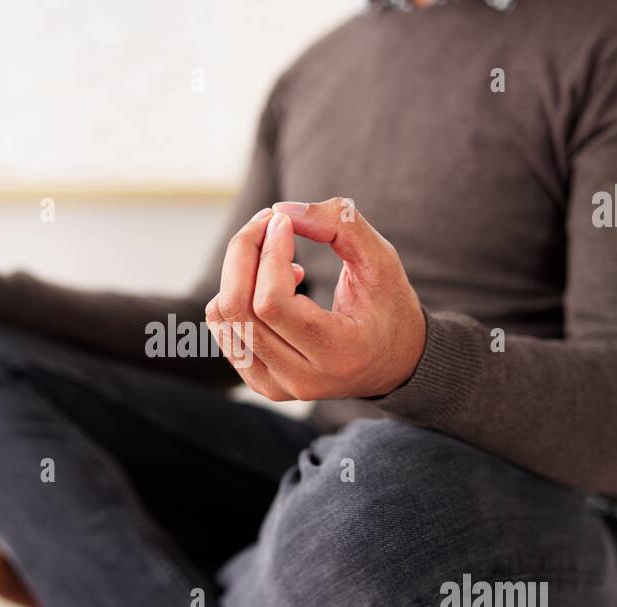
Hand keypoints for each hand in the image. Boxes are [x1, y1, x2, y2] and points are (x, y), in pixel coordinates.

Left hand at [204, 197, 425, 400]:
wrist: (393, 364)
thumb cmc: (389, 307)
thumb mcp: (382, 260)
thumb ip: (341, 224)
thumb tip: (280, 210)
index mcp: (338, 353)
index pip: (272, 303)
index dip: (268, 253)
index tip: (283, 221)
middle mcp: (302, 378)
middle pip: (238, 309)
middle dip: (243, 253)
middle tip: (267, 222)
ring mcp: (276, 385)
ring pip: (223, 319)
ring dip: (238, 271)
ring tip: (275, 254)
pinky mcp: (260, 381)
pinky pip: (225, 330)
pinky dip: (237, 294)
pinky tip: (273, 286)